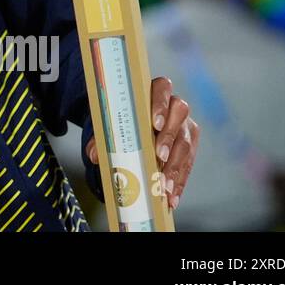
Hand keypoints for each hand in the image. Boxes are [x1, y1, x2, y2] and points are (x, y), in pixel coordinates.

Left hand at [87, 76, 199, 210]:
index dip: (160, 104)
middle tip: (159, 157)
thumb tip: (94, 155)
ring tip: (164, 186)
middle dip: (169, 138)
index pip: (162, 88)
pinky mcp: (190, 146)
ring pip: (186, 143)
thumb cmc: (122, 120)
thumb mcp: (109, 123)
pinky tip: (171, 196)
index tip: (154, 124)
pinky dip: (179, 181)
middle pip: (179, 116)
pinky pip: (188, 164)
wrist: (132, 126)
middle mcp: (174, 107)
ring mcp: (185, 126)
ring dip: (175, 166)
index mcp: (154, 91)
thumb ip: (102, 137)